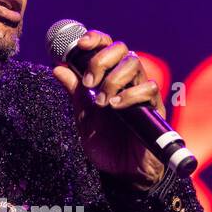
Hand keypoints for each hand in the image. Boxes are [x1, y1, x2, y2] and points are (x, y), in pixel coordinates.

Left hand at [51, 29, 166, 189]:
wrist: (122, 173)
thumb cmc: (105, 144)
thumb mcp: (83, 116)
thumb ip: (75, 92)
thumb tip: (58, 67)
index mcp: (109, 78)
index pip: (107, 46)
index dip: (95, 39)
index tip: (80, 45)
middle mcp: (127, 81)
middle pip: (121, 49)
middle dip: (101, 60)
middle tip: (89, 82)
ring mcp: (141, 93)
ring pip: (134, 64)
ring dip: (113, 79)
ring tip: (102, 103)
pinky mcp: (154, 108)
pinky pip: (148, 89)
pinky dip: (129, 95)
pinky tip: (116, 107)